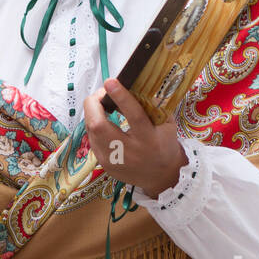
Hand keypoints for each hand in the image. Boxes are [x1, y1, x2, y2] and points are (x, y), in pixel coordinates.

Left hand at [85, 79, 187, 198]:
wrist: (160, 176)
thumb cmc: (164, 145)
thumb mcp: (167, 124)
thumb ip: (154, 106)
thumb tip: (137, 84)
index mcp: (148, 139)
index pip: (133, 115)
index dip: (120, 97)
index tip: (110, 82)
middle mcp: (128, 151)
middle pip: (99, 126)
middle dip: (94, 104)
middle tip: (101, 94)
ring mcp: (113, 160)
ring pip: (91, 132)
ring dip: (92, 114)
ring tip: (101, 105)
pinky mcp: (104, 165)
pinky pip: (92, 140)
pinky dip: (94, 126)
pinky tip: (101, 120)